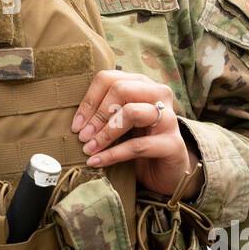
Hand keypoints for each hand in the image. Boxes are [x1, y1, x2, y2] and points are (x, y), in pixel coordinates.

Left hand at [71, 71, 196, 198]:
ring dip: (105, 133)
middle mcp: (159, 94)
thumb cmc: (139, 141)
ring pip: (131, 113)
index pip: (109, 79)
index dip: (89, 100)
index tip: (76, 124)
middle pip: (121, 90)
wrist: (167, 170)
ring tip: (89, 148)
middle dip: (97, 114)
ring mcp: (169, 117)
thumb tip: (76, 120)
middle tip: (82, 136)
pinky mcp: (173, 143)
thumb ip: (104, 113)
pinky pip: (137, 146)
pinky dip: (113, 154)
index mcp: (142, 84)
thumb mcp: (120, 122)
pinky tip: (97, 162)